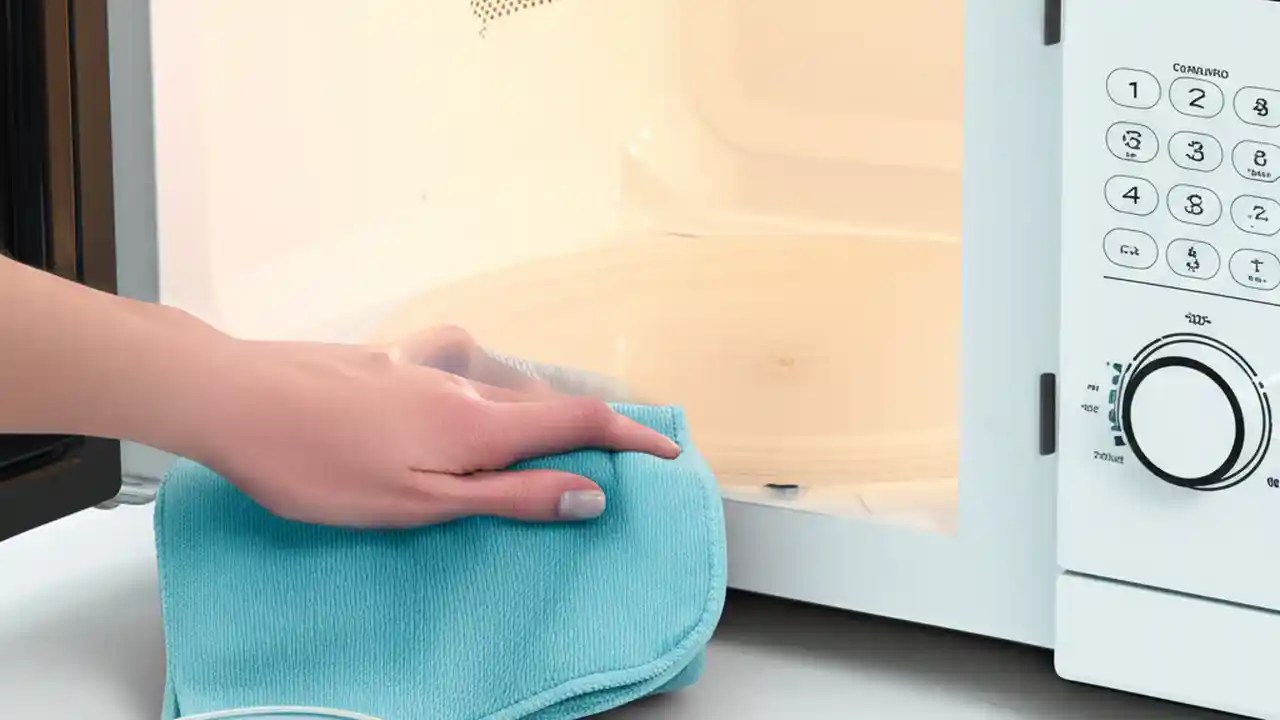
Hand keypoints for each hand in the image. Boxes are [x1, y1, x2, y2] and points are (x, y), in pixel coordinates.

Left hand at [193, 327, 678, 527]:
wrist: (234, 398)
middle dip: (591, 429)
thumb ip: (508, 496)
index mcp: (476, 425)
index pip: (579, 422)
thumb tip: (588, 493)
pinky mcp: (389, 361)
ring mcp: (422, 366)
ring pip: (503, 386)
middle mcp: (461, 385)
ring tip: (545, 442)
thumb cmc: (318, 465)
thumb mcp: (420, 503)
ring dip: (539, 411)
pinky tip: (463, 393)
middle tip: (615, 458)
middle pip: (547, 402)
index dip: (633, 435)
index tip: (670, 450)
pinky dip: (487, 387)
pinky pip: (461, 370)